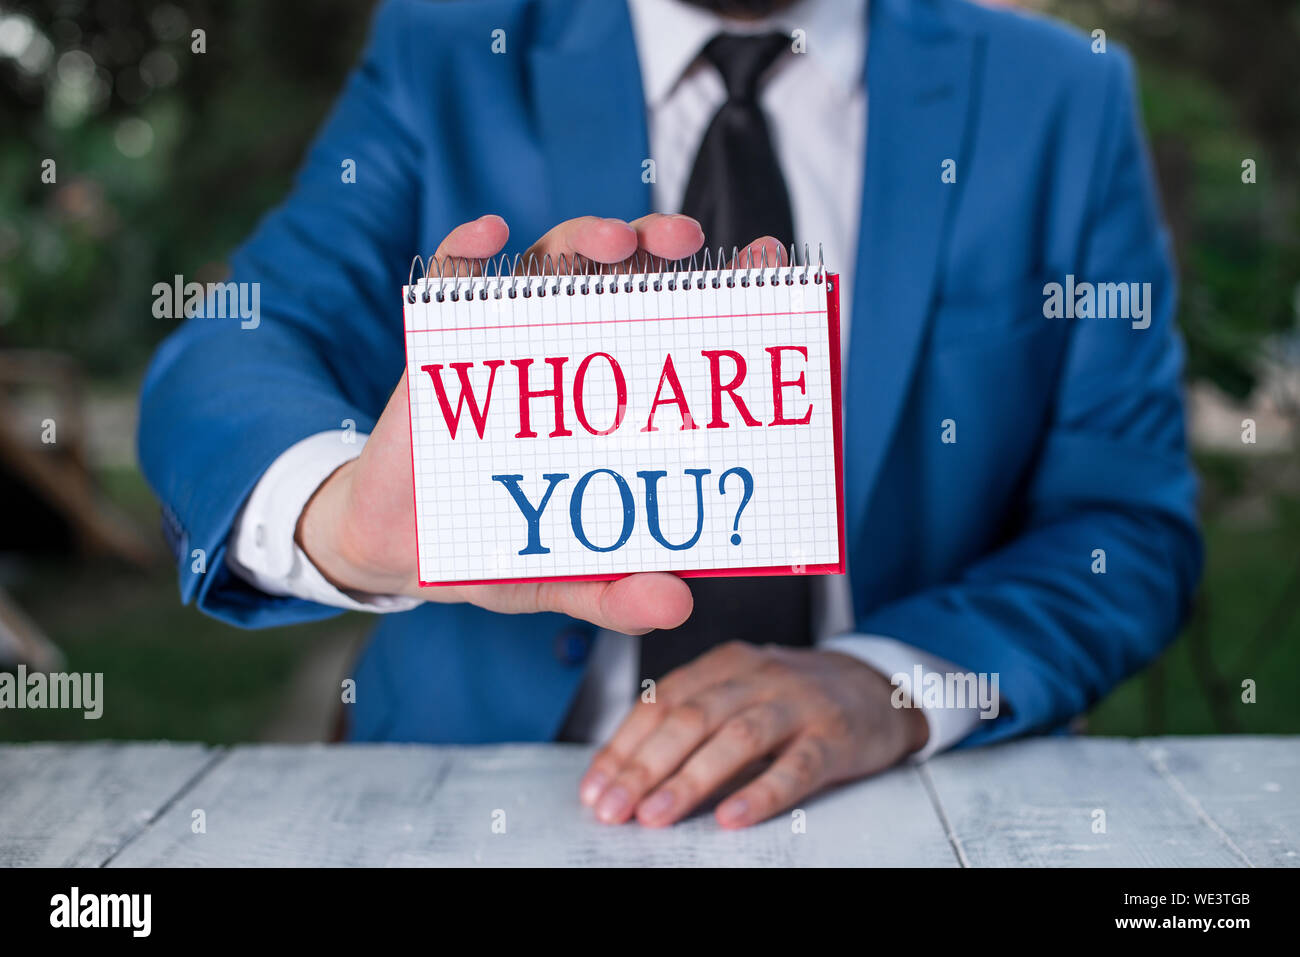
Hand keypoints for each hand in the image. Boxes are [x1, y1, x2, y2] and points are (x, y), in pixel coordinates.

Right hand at [298, 212, 779, 634]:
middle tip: (681, 241)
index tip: (765, 263)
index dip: (723, 291)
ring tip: (610, 242)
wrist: (404, 550)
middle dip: (653, 246)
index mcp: (612, 403)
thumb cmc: (495, 550)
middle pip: (616, 280)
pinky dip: (464, 254)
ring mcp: (504, 347)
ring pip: (547, 270)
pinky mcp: (437, 349)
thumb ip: (616, 592)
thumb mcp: (564, 576)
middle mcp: (567, 360)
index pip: (676, 329)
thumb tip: (676, 602)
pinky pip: (448, 285)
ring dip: (580, 240)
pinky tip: (486, 236)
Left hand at [578, 643, 930, 827]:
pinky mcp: (835, 737)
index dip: (622, 746)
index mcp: (724, 663)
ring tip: (656, 816)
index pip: (660, 701)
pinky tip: (732, 818)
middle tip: (613, 809)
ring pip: (737, 738)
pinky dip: (762, 794)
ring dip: (690, 779)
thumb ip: (691, 719)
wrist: (879, 687)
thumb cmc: (794, 698)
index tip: (595, 789)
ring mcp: (798, 704)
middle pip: (690, 718)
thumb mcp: (740, 691)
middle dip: (644, 767)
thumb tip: (624, 771)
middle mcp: (757, 676)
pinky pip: (796, 767)